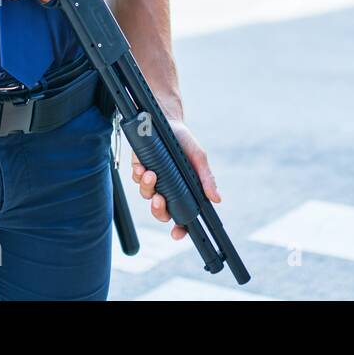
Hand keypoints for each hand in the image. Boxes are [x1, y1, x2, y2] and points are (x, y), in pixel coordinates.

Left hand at [130, 119, 220, 240]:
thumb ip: (206, 178)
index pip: (182, 216)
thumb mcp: (199, 158)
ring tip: (151, 173)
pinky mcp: (140, 168)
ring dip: (147, 187)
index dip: (180, 229)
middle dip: (158, 209)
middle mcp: (167, 188)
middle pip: (161, 211)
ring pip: (147, 194)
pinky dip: (138, 174)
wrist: (167, 121)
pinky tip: (142, 166)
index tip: (177, 233)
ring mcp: (152, 180)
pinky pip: (136, 178)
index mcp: (183, 190)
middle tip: (159, 199)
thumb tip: (217, 198)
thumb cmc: (185, 141)